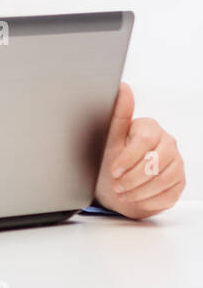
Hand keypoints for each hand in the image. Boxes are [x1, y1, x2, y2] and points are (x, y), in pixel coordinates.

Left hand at [93, 82, 185, 218]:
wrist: (115, 185)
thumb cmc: (110, 158)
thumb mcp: (108, 138)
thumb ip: (118, 114)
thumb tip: (123, 86)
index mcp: (150, 127)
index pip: (144, 141)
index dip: (128, 158)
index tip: (114, 170)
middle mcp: (167, 142)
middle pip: (155, 162)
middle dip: (132, 178)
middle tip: (116, 185)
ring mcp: (176, 163)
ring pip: (163, 180)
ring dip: (139, 191)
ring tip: (122, 193)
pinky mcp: (179, 182)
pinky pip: (168, 194)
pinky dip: (148, 200)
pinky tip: (135, 198)